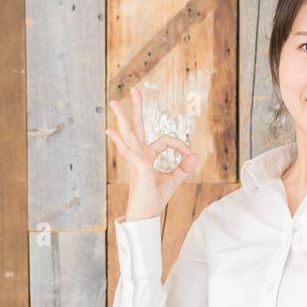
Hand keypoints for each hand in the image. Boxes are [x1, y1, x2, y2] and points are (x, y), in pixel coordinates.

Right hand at [106, 85, 199, 220]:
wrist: (146, 216)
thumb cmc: (155, 199)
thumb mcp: (173, 181)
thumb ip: (183, 168)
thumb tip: (194, 155)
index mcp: (147, 156)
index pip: (164, 140)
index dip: (180, 146)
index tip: (189, 155)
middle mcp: (139, 155)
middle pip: (137, 127)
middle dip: (136, 108)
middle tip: (133, 89)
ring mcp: (136, 161)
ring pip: (129, 135)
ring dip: (122, 118)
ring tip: (114, 103)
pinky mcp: (138, 169)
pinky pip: (131, 153)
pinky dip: (122, 142)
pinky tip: (111, 131)